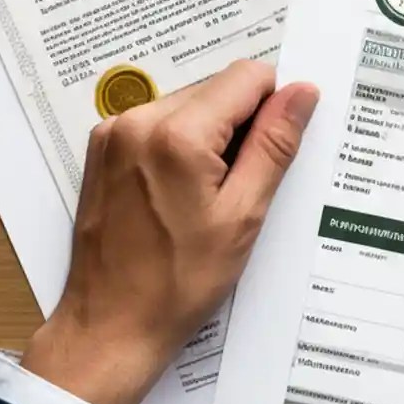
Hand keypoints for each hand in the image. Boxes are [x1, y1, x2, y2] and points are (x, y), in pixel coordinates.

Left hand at [22, 60, 319, 403]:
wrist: (110, 325)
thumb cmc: (178, 283)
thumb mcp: (243, 215)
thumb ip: (274, 145)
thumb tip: (301, 92)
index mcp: (176, 135)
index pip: (246, 78)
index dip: (275, 103)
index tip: (280, 145)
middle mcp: (137, 121)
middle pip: (215, 89)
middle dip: (242, 125)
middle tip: (244, 186)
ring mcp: (113, 134)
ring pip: (188, 105)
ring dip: (212, 137)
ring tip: (211, 197)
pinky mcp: (102, 149)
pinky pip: (158, 125)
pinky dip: (181, 147)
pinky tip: (184, 195)